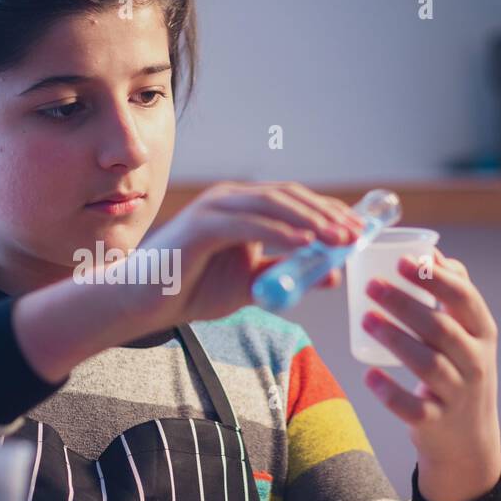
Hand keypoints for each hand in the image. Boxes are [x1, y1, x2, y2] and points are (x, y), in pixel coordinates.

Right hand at [116, 181, 364, 330]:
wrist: (140, 304)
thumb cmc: (190, 289)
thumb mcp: (251, 284)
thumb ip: (287, 274)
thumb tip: (332, 273)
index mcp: (242, 208)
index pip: (294, 201)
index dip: (329, 212)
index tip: (360, 230)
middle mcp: (230, 200)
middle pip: (289, 196)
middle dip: (327, 214)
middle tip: (357, 234)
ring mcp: (214, 209)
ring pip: (273, 204)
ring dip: (311, 220)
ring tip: (339, 239)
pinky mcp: (201, 226)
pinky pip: (249, 224)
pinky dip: (279, 232)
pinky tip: (304, 243)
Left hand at [359, 247, 500, 500]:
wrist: (469, 440)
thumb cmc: (462, 372)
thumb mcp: (470, 335)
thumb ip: (454, 294)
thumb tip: (434, 254)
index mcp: (483, 334)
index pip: (465, 300)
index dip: (434, 278)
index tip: (402, 261)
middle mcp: (475, 363)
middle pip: (440, 329)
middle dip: (404, 304)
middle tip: (371, 286)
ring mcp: (457, 395)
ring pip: (427, 365)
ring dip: (394, 339)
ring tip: (365, 319)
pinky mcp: (435, 423)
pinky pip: (412, 407)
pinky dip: (389, 391)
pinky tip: (369, 374)